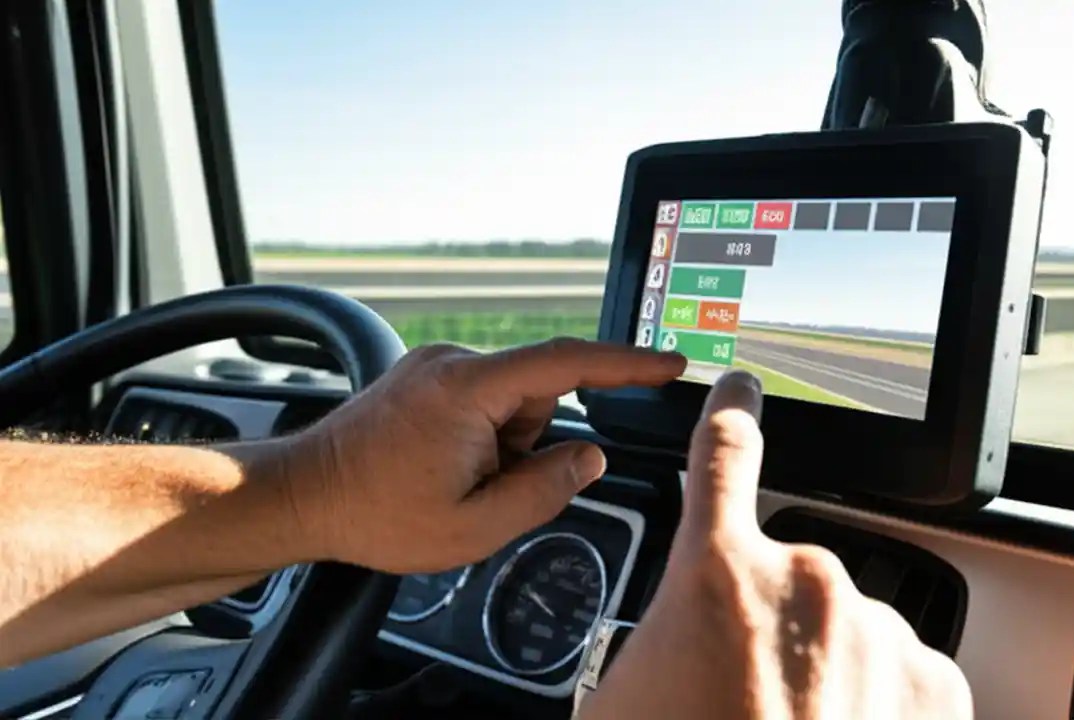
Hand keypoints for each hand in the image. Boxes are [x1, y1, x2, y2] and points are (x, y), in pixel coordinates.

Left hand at [281, 338, 684, 573]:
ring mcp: (437, 366)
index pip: (568, 361)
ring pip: (514, 404)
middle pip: (540, 395)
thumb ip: (546, 490)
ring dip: (506, 446)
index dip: (626, 364)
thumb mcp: (474, 526)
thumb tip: (589, 458)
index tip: (669, 363)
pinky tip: (444, 469)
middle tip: (484, 489)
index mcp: (468, 389)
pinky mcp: (428, 376)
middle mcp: (454, 363)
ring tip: (454, 482)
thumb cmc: (373, 514)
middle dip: (531, 445)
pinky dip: (485, 439)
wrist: (302, 497)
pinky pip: (487, 403)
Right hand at [579, 371, 972, 718]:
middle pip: (787, 578)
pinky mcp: (937, 682)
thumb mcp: (624, 698)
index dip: (733, 409)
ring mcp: (882, 631)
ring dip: (827, 672)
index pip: (724, 455)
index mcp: (720, 574)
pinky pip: (902, 673)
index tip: (746, 383)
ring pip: (850, 631)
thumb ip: (651, 637)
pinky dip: (878, 703)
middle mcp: (809, 582)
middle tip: (745, 698)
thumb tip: (668, 640)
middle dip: (771, 628)